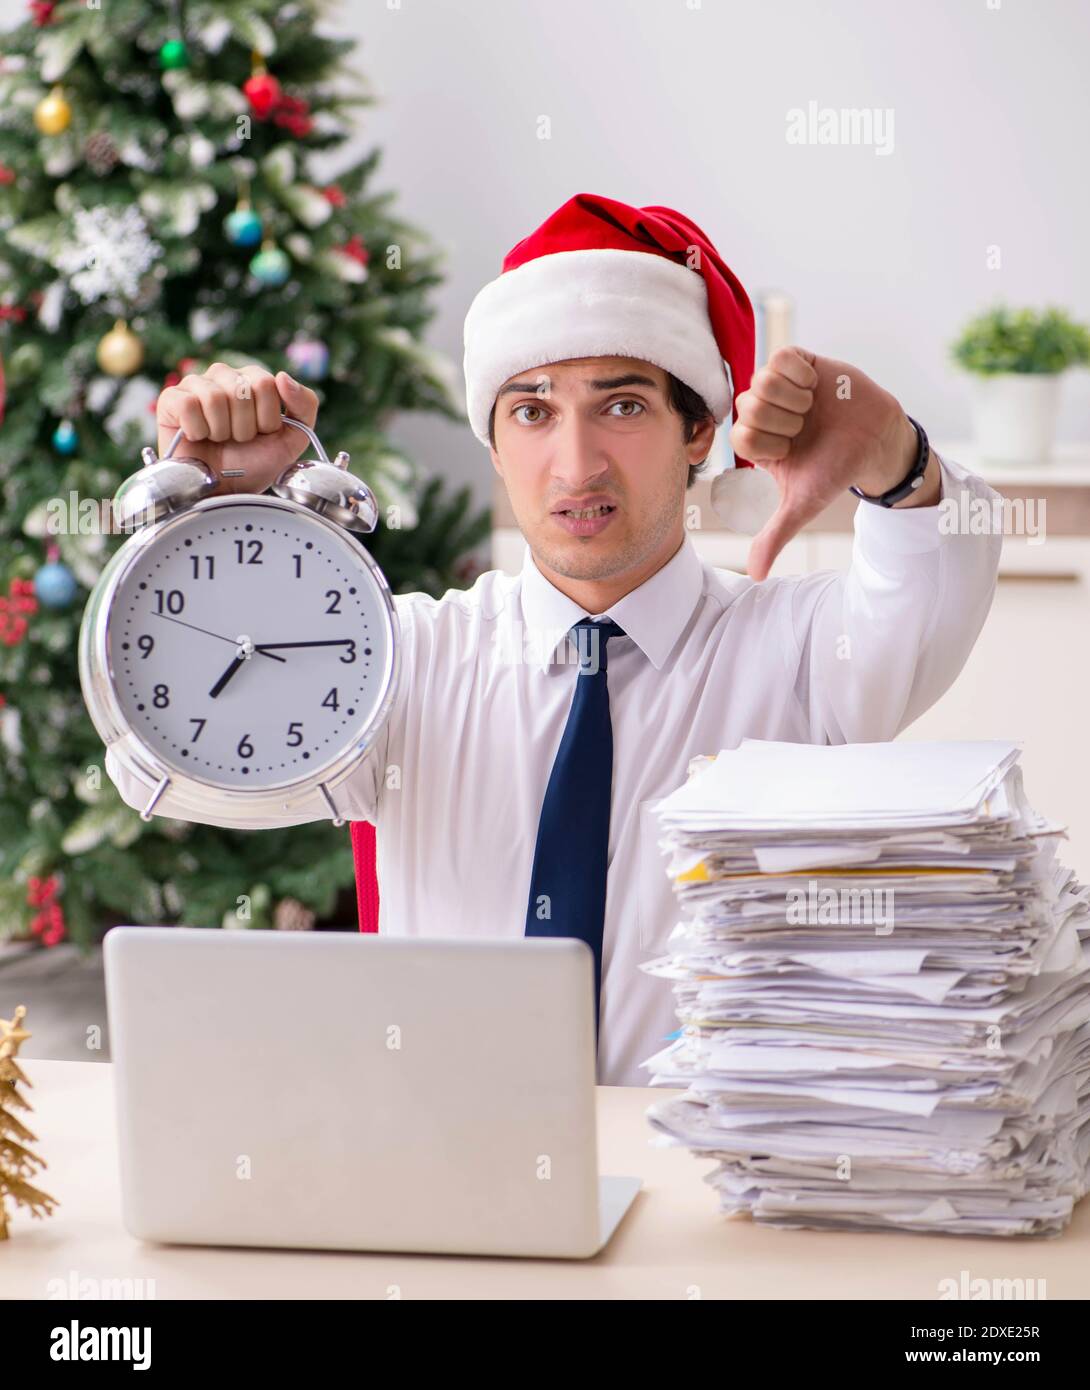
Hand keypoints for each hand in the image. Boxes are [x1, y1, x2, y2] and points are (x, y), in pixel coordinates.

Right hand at [156, 362, 319, 495]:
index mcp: (253, 379)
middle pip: (243, 388)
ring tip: (219, 440)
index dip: (267, 418)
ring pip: (215, 397)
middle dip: (246, 427)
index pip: (267, 383)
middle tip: (239, 440)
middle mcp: (224, 375)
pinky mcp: (171, 399)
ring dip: (222, 431)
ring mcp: (196, 384)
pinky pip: (189, 404)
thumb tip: (282, 376)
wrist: (224, 490)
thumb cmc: (255, 463)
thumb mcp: (292, 438)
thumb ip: (304, 405)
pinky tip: (198, 436)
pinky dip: (198, 430)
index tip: (261, 434)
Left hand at [729, 346, 924, 581]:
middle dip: (784, 422)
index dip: (770, 441)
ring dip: (794, 399)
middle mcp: (763, 412)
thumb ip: (775, 535)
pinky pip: (782, 356)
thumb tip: (755, 575)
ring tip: (813, 408)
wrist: (876, 442)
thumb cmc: (836, 471)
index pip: (739, 434)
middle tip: (806, 428)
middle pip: (749, 406)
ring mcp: (779, 386)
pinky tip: (816, 385)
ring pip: (763, 380)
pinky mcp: (798, 363)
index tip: (793, 449)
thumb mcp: (803, 505)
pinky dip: (800, 373)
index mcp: (757, 441)